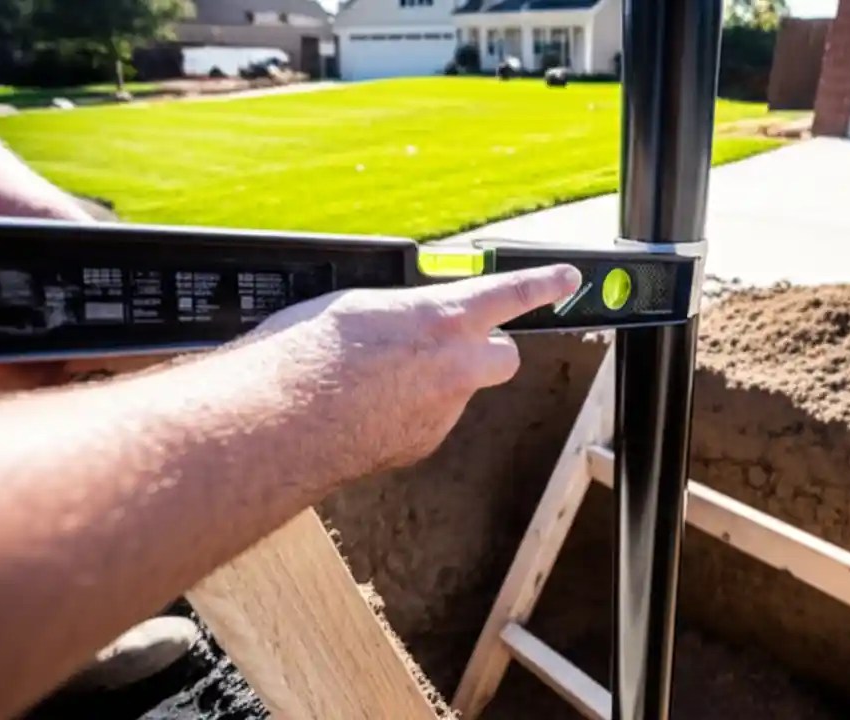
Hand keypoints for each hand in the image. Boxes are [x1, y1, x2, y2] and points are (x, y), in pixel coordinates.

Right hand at [251, 264, 580, 476]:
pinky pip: (424, 421)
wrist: (281, 423)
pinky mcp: (421, 444)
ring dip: (431, 383)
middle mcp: (454, 367)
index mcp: (441, 318)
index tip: (567, 279)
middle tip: (450, 344)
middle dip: (487, 349)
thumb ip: (401, 310)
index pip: (510, 293)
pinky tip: (365, 408)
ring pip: (455, 392)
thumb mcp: (357, 305)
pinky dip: (404, 413)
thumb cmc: (307, 355)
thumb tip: (405, 318)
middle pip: (505, 357)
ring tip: (372, 378)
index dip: (545, 284)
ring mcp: (442, 411)